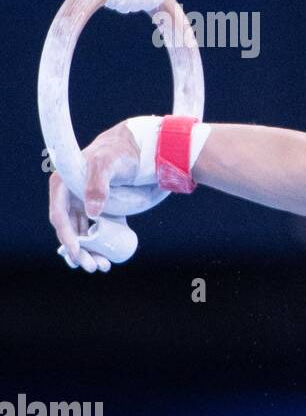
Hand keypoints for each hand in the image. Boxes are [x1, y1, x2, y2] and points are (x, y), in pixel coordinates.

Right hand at [48, 121, 142, 271]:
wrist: (137, 147)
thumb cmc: (118, 153)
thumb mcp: (106, 165)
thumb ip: (97, 184)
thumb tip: (92, 214)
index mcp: (62, 186)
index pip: (59, 216)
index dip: (67, 237)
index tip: (76, 253)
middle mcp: (69, 196)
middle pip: (70, 229)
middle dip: (79, 251)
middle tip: (92, 267)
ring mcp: (83, 202)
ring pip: (83, 233)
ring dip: (89, 251)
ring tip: (101, 267)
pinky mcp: (99, 207)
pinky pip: (96, 229)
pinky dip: (99, 244)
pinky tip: (107, 257)